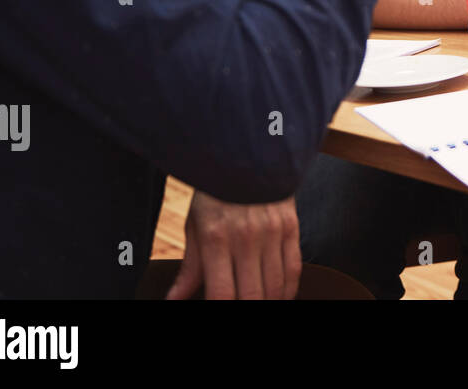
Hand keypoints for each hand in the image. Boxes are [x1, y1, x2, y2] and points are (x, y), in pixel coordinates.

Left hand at [166, 191, 301, 299]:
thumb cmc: (214, 195)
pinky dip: (288, 290)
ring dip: (269, 302)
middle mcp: (245, 237)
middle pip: (252, 296)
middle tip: (240, 305)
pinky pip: (294, 268)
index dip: (223, 311)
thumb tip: (173, 301)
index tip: (222, 311)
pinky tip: (279, 297)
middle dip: (247, 309)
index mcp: (215, 238)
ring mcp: (271, 232)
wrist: (245, 156)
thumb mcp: (195, 228)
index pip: (222, 294)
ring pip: (275, 286)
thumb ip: (189, 269)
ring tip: (259, 301)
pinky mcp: (290, 226)